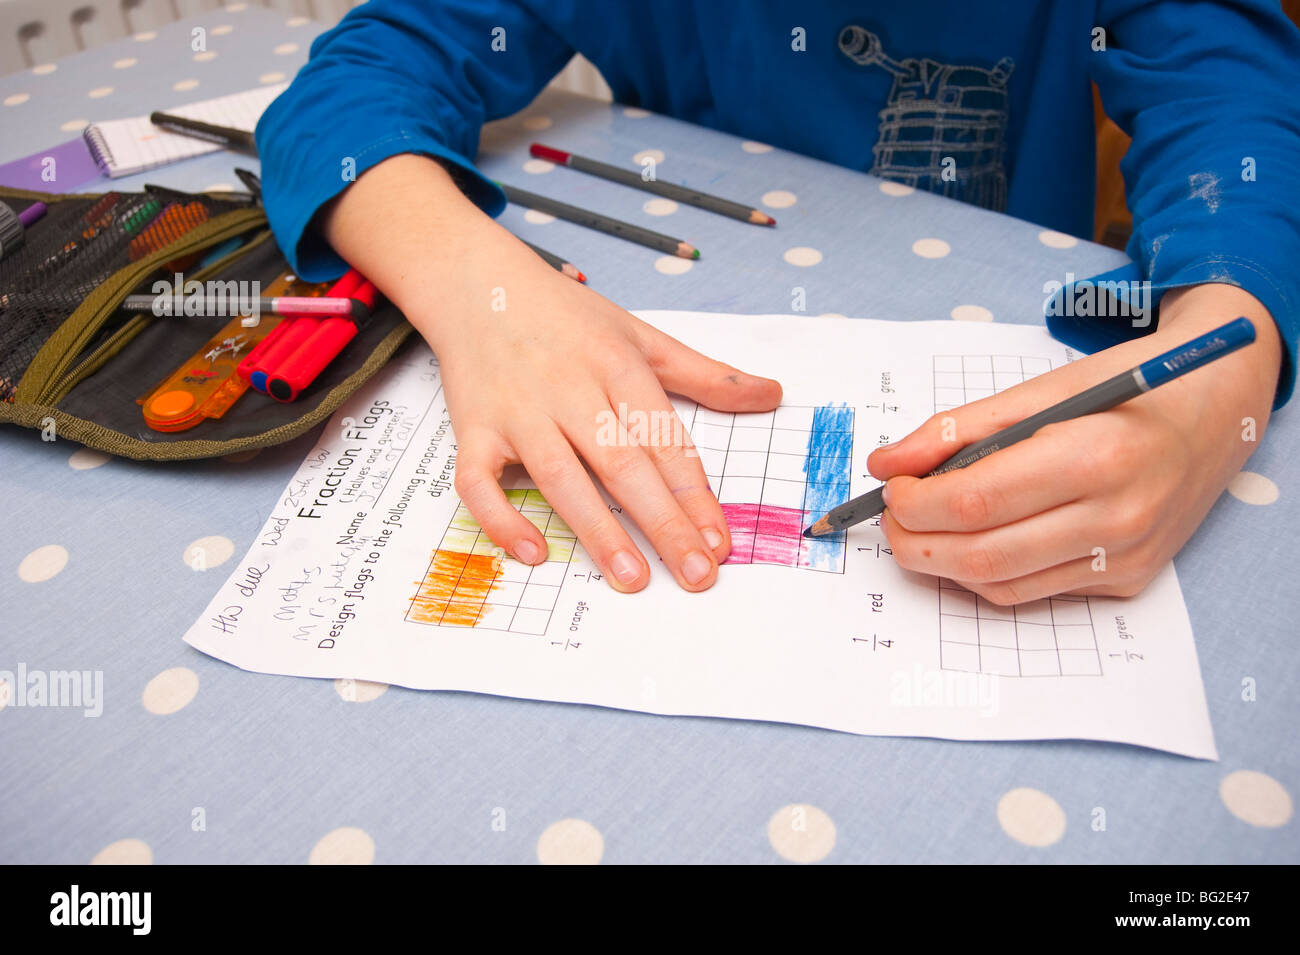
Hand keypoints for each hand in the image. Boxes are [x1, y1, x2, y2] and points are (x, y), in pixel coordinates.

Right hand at [323, 155, 780, 592]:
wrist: (477, 284)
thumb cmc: (566, 317)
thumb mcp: (641, 335)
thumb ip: (706, 374)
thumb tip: (772, 394)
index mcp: (616, 365)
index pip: (664, 438)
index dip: (695, 493)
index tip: (721, 541)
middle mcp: (569, 389)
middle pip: (622, 463)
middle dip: (663, 522)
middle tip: (695, 574)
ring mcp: (518, 412)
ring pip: (560, 477)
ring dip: (597, 530)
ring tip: (632, 578)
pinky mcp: (472, 429)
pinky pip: (478, 482)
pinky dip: (500, 519)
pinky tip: (533, 554)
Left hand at [867, 283, 1281, 604]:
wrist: (1213, 414)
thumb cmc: (1125, 392)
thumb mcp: (1042, 390)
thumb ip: (957, 429)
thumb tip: (887, 463)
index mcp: (1096, 456)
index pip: (975, 501)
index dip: (915, 502)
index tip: (891, 488)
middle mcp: (1118, 517)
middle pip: (982, 553)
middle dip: (916, 541)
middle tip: (892, 518)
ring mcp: (1125, 557)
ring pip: (1001, 583)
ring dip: (943, 563)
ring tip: (921, 529)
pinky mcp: (1127, 580)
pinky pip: (1032, 591)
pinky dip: (985, 572)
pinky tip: (969, 542)